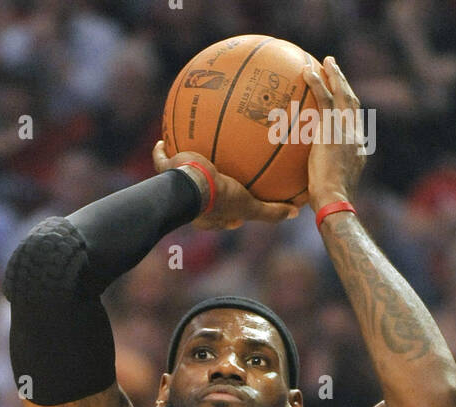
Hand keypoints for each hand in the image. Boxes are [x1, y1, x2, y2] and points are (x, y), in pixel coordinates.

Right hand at [152, 141, 298, 229]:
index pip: (222, 217)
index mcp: (209, 213)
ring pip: (179, 175)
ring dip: (181, 166)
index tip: (239, 203)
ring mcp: (176, 185)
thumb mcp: (249, 206)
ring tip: (187, 153)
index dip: (231, 215)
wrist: (192, 185)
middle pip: (202, 196)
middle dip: (208, 188)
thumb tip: (295, 213)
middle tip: (218, 179)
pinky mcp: (166, 170)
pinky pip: (161, 158)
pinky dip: (160, 151)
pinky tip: (163, 139)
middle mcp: (192, 203)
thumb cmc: (220, 197)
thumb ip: (270, 211)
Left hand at [301, 56, 366, 207]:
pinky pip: (324, 99)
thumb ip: (314, 185)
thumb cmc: (326, 206)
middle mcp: (355, 136)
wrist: (335, 201)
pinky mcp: (333, 128)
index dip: (349, 107)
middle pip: (352, 102)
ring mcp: (345, 130)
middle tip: (334, 69)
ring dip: (334, 75)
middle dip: (344, 84)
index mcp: (357, 150)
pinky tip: (306, 71)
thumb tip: (293, 200)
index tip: (342, 97)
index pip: (354, 122)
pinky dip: (317, 83)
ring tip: (325, 62)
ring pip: (342, 95)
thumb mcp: (322, 192)